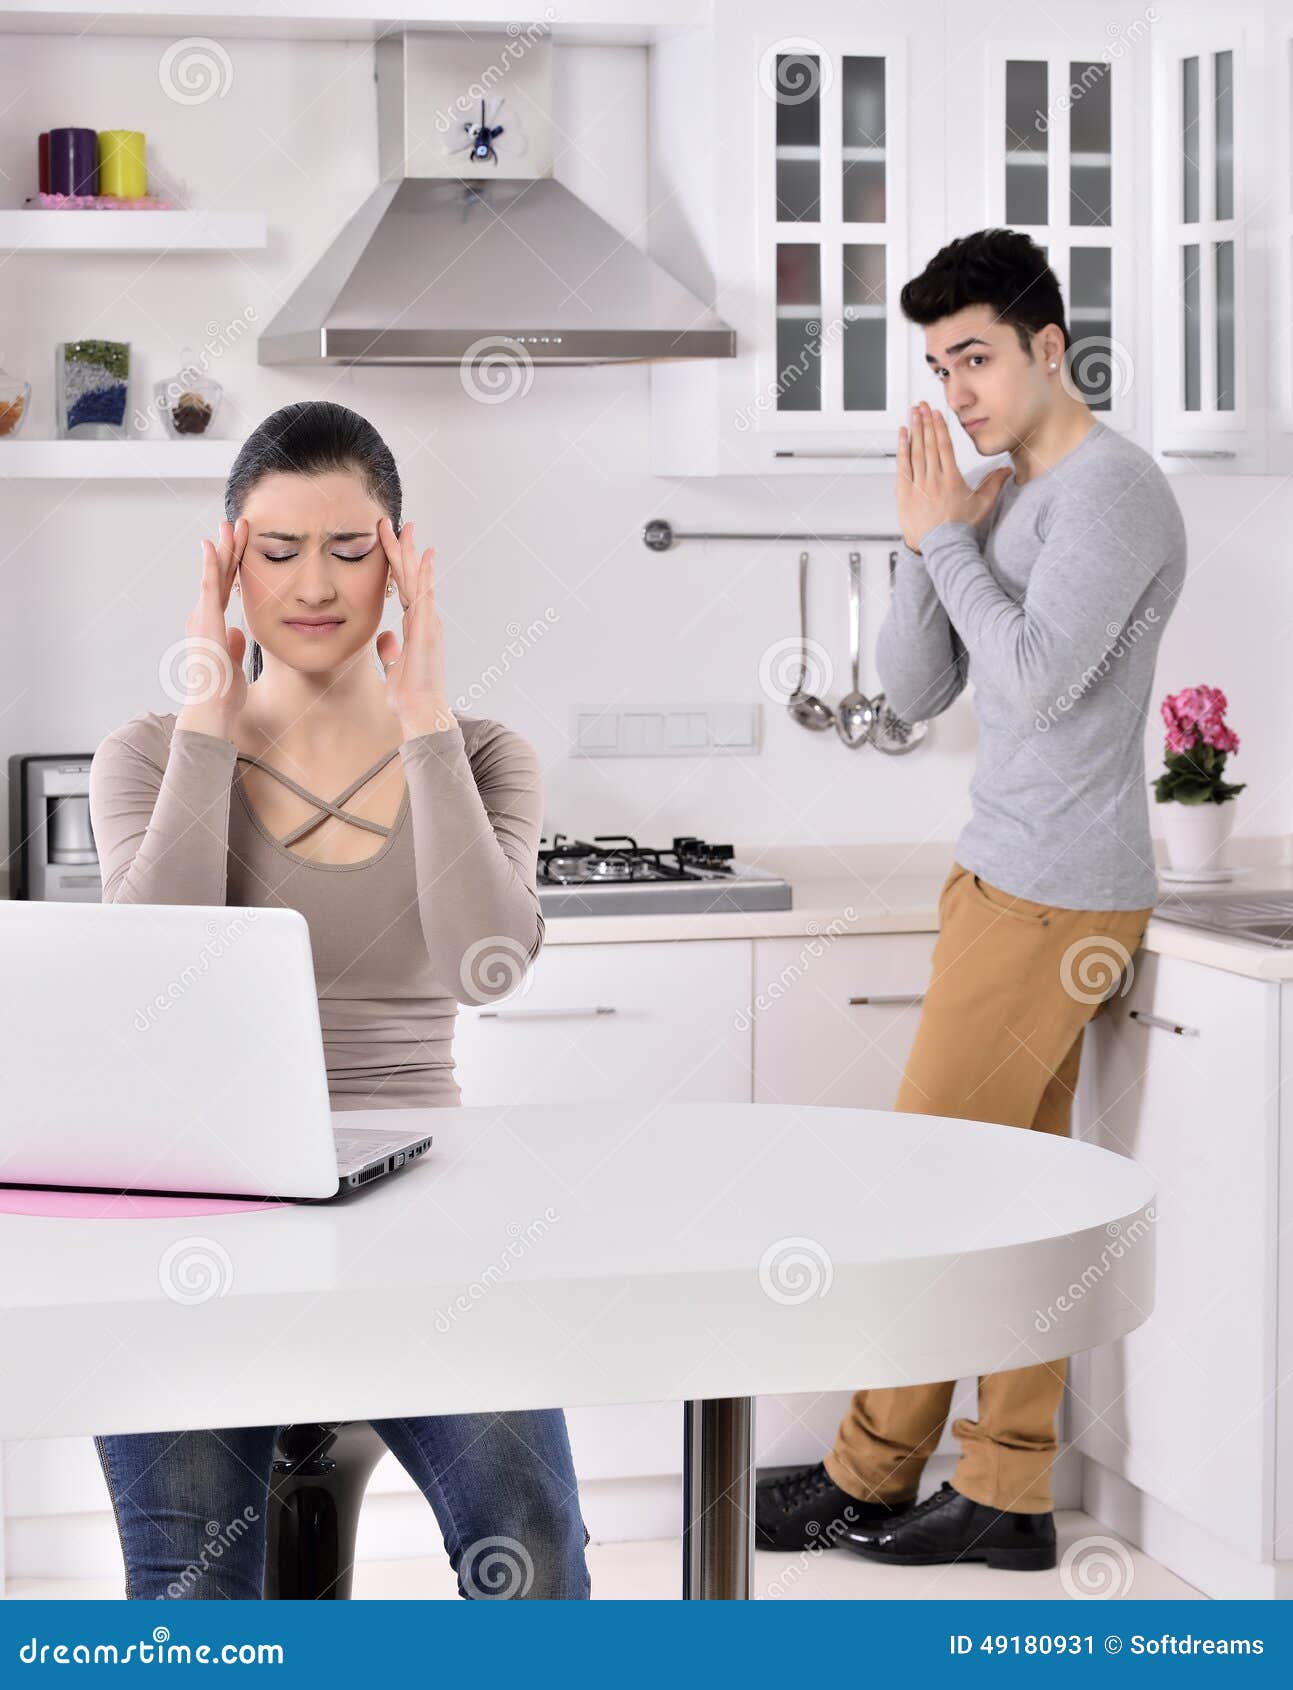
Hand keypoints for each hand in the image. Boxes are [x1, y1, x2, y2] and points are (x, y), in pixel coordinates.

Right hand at [175, 517, 247, 739]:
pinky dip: (210, 565)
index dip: (234, 566)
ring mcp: (203, 617)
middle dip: (230, 549)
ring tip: (230, 524)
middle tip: (237, 524)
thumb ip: (234, 646)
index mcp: (212, 626)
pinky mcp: (205, 620)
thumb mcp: (233, 664)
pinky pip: (208, 587)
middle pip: (222, 576)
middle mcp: (204, 617)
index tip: (242, 547)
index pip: (227, 588)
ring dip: (224, 548)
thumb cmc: (222, 693)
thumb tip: (238, 634)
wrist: (212, 707)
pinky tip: (212, 545)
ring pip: (215, 575)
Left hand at [374, 516, 454, 735]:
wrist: (420, 711)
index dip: (397, 565)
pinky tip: (423, 556)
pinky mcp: (428, 630)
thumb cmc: (408, 694)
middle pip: (412, 577)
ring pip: (418, 580)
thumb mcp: (392, 666)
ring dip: (411, 553)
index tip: (390, 543)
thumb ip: (389, 649)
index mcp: (415, 626)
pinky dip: (425, 575)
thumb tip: (384, 637)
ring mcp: (428, 623)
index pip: (404, 588)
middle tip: (396, 523)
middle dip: (403, 549)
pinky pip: (425, 596)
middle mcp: (424, 620)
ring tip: (405, 528)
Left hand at [897, 401, 1011, 553]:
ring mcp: (918, 485)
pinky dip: (901, 449)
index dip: (939, 427)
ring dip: (914, 430)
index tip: (936, 412)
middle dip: (925, 422)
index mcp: (951, 479)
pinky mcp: (905, 493)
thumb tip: (1007, 469)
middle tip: (922, 405)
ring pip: (915, 452)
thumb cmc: (960, 529)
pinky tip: (902, 435)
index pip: (944, 446)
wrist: (940, 548)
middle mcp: (933, 479)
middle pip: (929, 444)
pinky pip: (902, 466)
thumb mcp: (982, 505)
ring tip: (913, 413)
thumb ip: (994, 484)